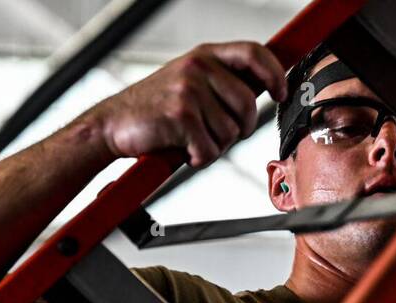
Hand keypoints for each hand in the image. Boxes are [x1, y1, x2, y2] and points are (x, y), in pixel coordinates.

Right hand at [82, 42, 286, 167]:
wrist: (114, 124)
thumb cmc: (157, 108)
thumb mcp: (191, 82)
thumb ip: (223, 82)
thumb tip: (264, 88)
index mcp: (204, 55)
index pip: (254, 52)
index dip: (275, 74)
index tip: (281, 93)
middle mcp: (198, 66)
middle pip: (247, 103)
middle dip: (242, 128)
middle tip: (221, 135)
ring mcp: (189, 88)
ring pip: (230, 131)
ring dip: (216, 145)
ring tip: (193, 139)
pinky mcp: (181, 114)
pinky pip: (210, 149)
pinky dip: (200, 158)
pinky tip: (184, 149)